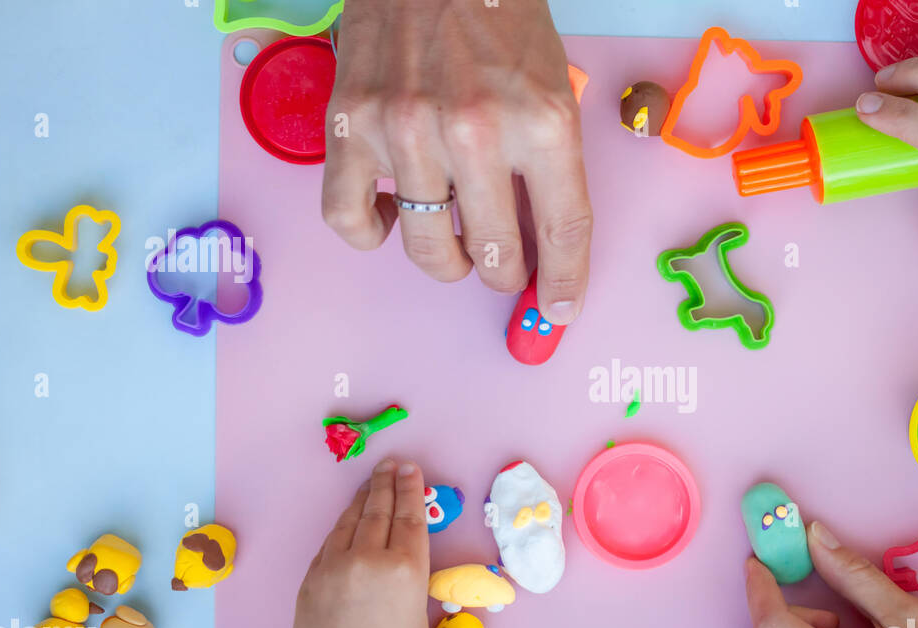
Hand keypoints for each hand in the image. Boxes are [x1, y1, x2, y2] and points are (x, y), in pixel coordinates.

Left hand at [278, 459, 431, 627]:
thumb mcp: (417, 618)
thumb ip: (408, 579)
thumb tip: (399, 560)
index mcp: (405, 568)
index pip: (410, 515)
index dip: (412, 488)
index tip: (411, 469)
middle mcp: (368, 559)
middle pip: (379, 509)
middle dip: (387, 483)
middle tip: (392, 464)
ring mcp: (333, 567)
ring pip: (350, 521)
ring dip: (363, 498)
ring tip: (372, 481)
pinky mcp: (311, 580)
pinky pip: (330, 542)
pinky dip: (344, 525)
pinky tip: (350, 520)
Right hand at [323, 0, 590, 322]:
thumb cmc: (496, 14)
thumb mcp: (551, 83)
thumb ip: (550, 162)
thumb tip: (544, 241)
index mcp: (540, 122)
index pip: (563, 231)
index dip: (566, 281)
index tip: (561, 307)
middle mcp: (474, 134)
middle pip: (495, 256)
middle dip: (505, 274)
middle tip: (503, 264)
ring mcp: (406, 133)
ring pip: (427, 250)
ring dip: (447, 262)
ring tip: (452, 241)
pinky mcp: (351, 128)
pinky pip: (351, 221)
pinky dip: (372, 234)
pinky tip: (391, 215)